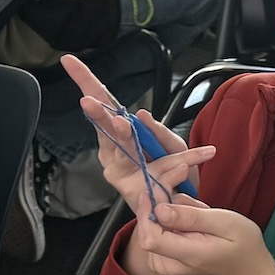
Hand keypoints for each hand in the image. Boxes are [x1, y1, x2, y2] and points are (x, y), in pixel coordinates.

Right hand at [60, 54, 214, 221]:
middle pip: (106, 131)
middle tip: (89, 101)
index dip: (86, 83)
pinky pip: (166, 173)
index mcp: (116, 140)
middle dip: (100, 116)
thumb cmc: (171, 173)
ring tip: (124, 123)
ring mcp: (125, 177)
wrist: (178, 213)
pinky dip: (186, 162)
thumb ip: (155, 131)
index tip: (69, 61)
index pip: (101, 109)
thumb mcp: (169, 145)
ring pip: (127, 152)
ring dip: (125, 137)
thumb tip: (138, 114)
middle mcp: (114, 157)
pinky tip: (205, 152)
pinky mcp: (143, 194)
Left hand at [139, 202, 274, 274]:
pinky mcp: (167, 264)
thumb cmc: (244, 246)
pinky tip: (188, 222)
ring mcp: (168, 268)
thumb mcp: (226, 223)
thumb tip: (160, 210)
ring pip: (150, 234)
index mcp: (189, 255)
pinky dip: (167, 225)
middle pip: (146, 234)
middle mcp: (173, 266)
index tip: (156, 190)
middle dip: (155, 208)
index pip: (150, 237)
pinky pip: (157, 238)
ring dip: (164, 216)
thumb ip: (192, 217)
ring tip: (194, 212)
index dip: (147, 212)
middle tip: (178, 192)